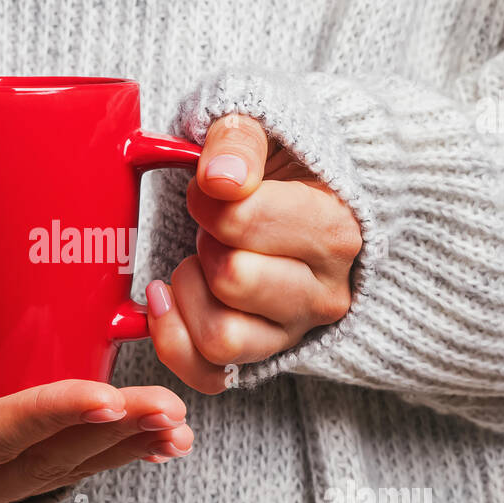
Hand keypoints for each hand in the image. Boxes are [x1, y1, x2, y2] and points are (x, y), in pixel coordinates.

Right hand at [0, 379, 191, 502]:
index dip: (48, 416)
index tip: (104, 395)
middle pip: (44, 461)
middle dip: (110, 432)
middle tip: (166, 407)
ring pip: (64, 472)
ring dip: (125, 447)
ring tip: (177, 425)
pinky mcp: (2, 490)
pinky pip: (66, 475)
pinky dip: (115, 456)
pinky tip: (159, 442)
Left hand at [146, 113, 360, 393]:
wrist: (295, 191)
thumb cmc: (274, 161)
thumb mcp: (262, 127)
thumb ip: (240, 142)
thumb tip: (219, 179)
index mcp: (336, 230)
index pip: (242, 223)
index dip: (206, 198)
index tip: (211, 184)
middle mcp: (326, 293)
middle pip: (233, 279)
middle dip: (206, 244)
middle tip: (213, 226)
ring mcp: (295, 332)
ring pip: (222, 337)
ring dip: (192, 292)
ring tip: (202, 260)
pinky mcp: (264, 357)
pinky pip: (209, 375)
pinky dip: (174, 340)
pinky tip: (167, 299)